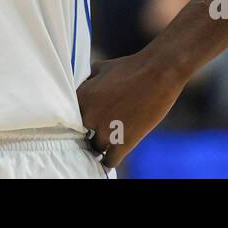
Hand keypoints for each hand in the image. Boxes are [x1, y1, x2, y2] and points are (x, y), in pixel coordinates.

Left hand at [76, 52, 185, 168]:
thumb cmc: (131, 67)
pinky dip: (109, 161)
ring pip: (95, 147)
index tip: (82, 120)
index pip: (68, 115)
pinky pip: (110, 161)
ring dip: (99, 145)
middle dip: (87, 131)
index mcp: (82, 96)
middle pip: (80, 133)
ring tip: (105, 141)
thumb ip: (88, 80)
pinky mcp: (124, 142)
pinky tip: (109, 157)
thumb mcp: (101, 67)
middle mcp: (90, 116)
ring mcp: (106, 131)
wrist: (158, 73)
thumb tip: (82, 84)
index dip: (76, 117)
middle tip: (95, 129)